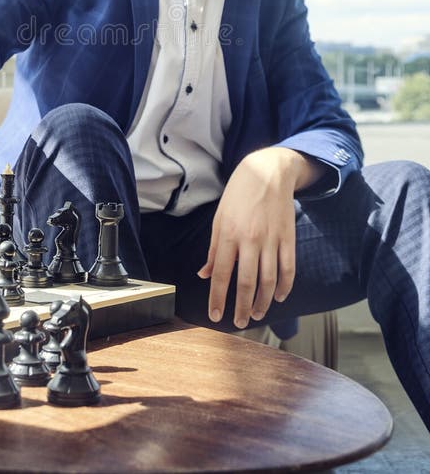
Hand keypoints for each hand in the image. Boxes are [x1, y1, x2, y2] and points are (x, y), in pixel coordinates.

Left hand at [198, 148, 322, 328]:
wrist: (268, 171)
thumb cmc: (239, 194)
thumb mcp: (219, 218)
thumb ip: (214, 249)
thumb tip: (205, 274)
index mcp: (229, 234)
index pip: (222, 274)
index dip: (218, 298)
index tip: (215, 315)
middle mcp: (250, 239)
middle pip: (247, 283)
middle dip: (241, 307)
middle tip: (238, 322)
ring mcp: (271, 239)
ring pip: (269, 281)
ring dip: (263, 303)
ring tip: (256, 315)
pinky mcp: (288, 238)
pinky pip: (288, 269)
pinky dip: (285, 287)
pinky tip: (279, 297)